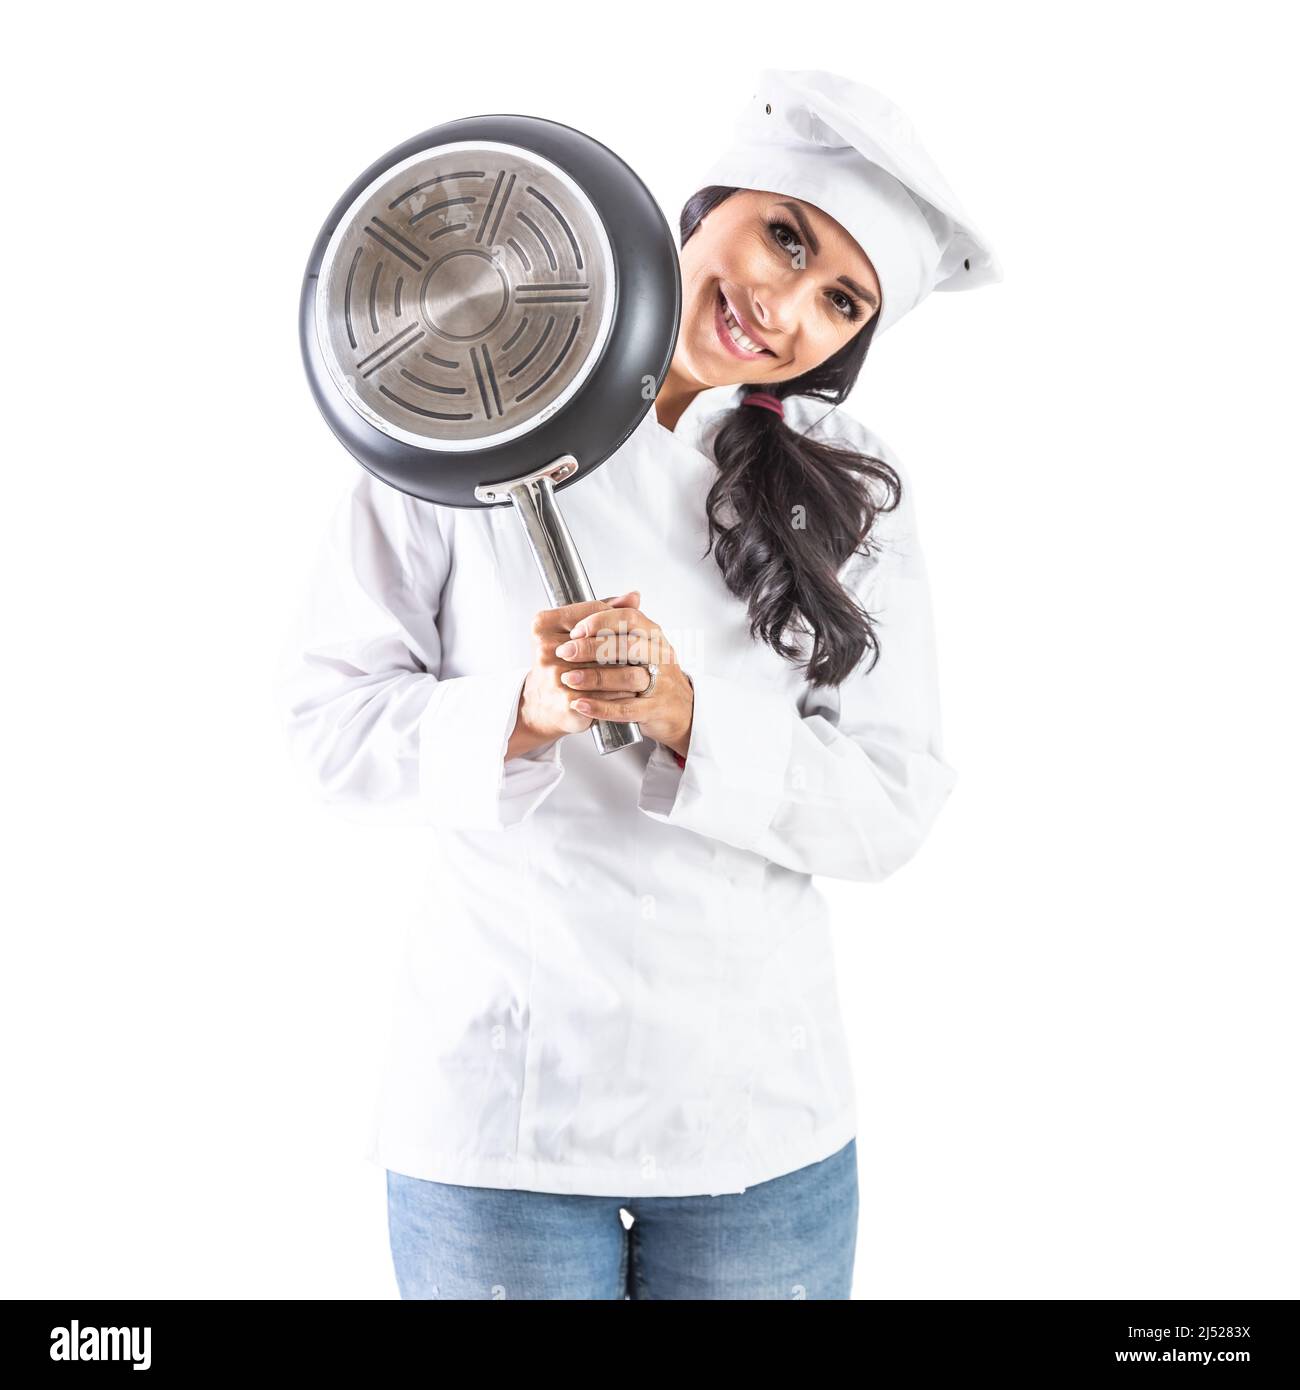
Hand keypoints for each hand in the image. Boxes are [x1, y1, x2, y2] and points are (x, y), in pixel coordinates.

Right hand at [508, 592, 643, 757]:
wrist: (544, 704)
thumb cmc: (563, 664)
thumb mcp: (577, 633)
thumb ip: (605, 613)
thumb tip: (634, 596)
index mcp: (543, 624)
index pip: (592, 610)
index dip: (616, 618)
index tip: (629, 626)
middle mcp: (545, 649)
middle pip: (602, 640)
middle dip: (625, 646)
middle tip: (644, 650)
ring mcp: (554, 675)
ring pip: (607, 667)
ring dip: (629, 670)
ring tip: (643, 670)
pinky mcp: (567, 700)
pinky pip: (606, 694)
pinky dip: (623, 693)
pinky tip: (632, 692)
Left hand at [555, 597, 694, 757]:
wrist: (681, 709)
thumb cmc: (654, 673)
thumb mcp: (641, 644)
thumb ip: (619, 625)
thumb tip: (601, 600)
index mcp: (653, 635)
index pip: (629, 619)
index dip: (600, 622)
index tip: (575, 630)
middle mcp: (659, 655)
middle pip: (627, 645)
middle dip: (591, 647)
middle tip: (564, 652)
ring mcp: (660, 683)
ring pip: (627, 676)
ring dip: (594, 677)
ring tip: (568, 678)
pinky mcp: (655, 709)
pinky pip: (627, 708)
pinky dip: (601, 707)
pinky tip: (580, 704)